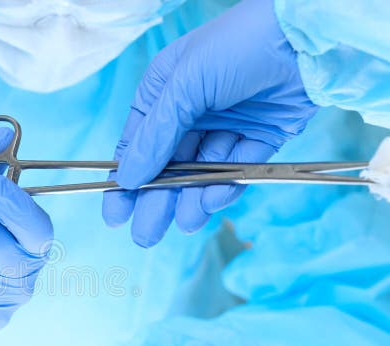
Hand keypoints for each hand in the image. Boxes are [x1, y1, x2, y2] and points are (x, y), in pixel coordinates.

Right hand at [104, 0, 317, 246]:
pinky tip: (218, 195)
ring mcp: (227, 125)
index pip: (137, 146)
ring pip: (202, 173)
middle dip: (158, 201)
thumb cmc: (236, 44)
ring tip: (188, 220)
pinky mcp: (261, 135)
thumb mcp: (184, 87)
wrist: (306, 34)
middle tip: (147, 235)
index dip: (125, 182)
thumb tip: (128, 179)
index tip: (116, 216)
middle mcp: (191, 112)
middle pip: (168, 167)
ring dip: (193, 197)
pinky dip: (228, 184)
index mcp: (163, 94)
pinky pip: (238, 167)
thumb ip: (156, 136)